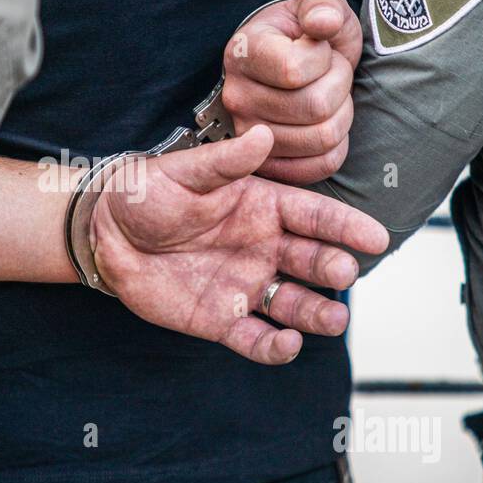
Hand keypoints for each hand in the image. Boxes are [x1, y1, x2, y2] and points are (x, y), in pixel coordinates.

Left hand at [90, 125, 388, 364]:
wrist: (106, 234)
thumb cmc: (148, 193)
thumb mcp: (185, 171)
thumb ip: (226, 161)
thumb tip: (264, 135)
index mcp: (264, 207)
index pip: (316, 216)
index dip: (347, 227)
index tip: (376, 238)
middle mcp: (265, 247)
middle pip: (313, 260)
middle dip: (333, 267)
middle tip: (342, 272)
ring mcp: (247, 285)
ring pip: (294, 304)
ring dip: (317, 313)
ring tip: (334, 320)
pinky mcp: (222, 320)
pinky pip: (256, 338)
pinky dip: (275, 347)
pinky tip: (287, 344)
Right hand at [222, 0, 360, 185]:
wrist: (297, 65)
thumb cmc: (309, 35)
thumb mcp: (319, 7)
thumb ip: (323, 6)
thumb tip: (323, 22)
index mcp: (243, 52)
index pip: (295, 70)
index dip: (325, 60)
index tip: (320, 50)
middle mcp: (236, 96)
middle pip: (315, 108)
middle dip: (340, 87)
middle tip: (331, 76)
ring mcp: (248, 135)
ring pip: (322, 138)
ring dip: (342, 116)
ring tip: (328, 97)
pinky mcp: (267, 165)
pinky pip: (319, 166)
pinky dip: (336, 148)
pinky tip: (327, 125)